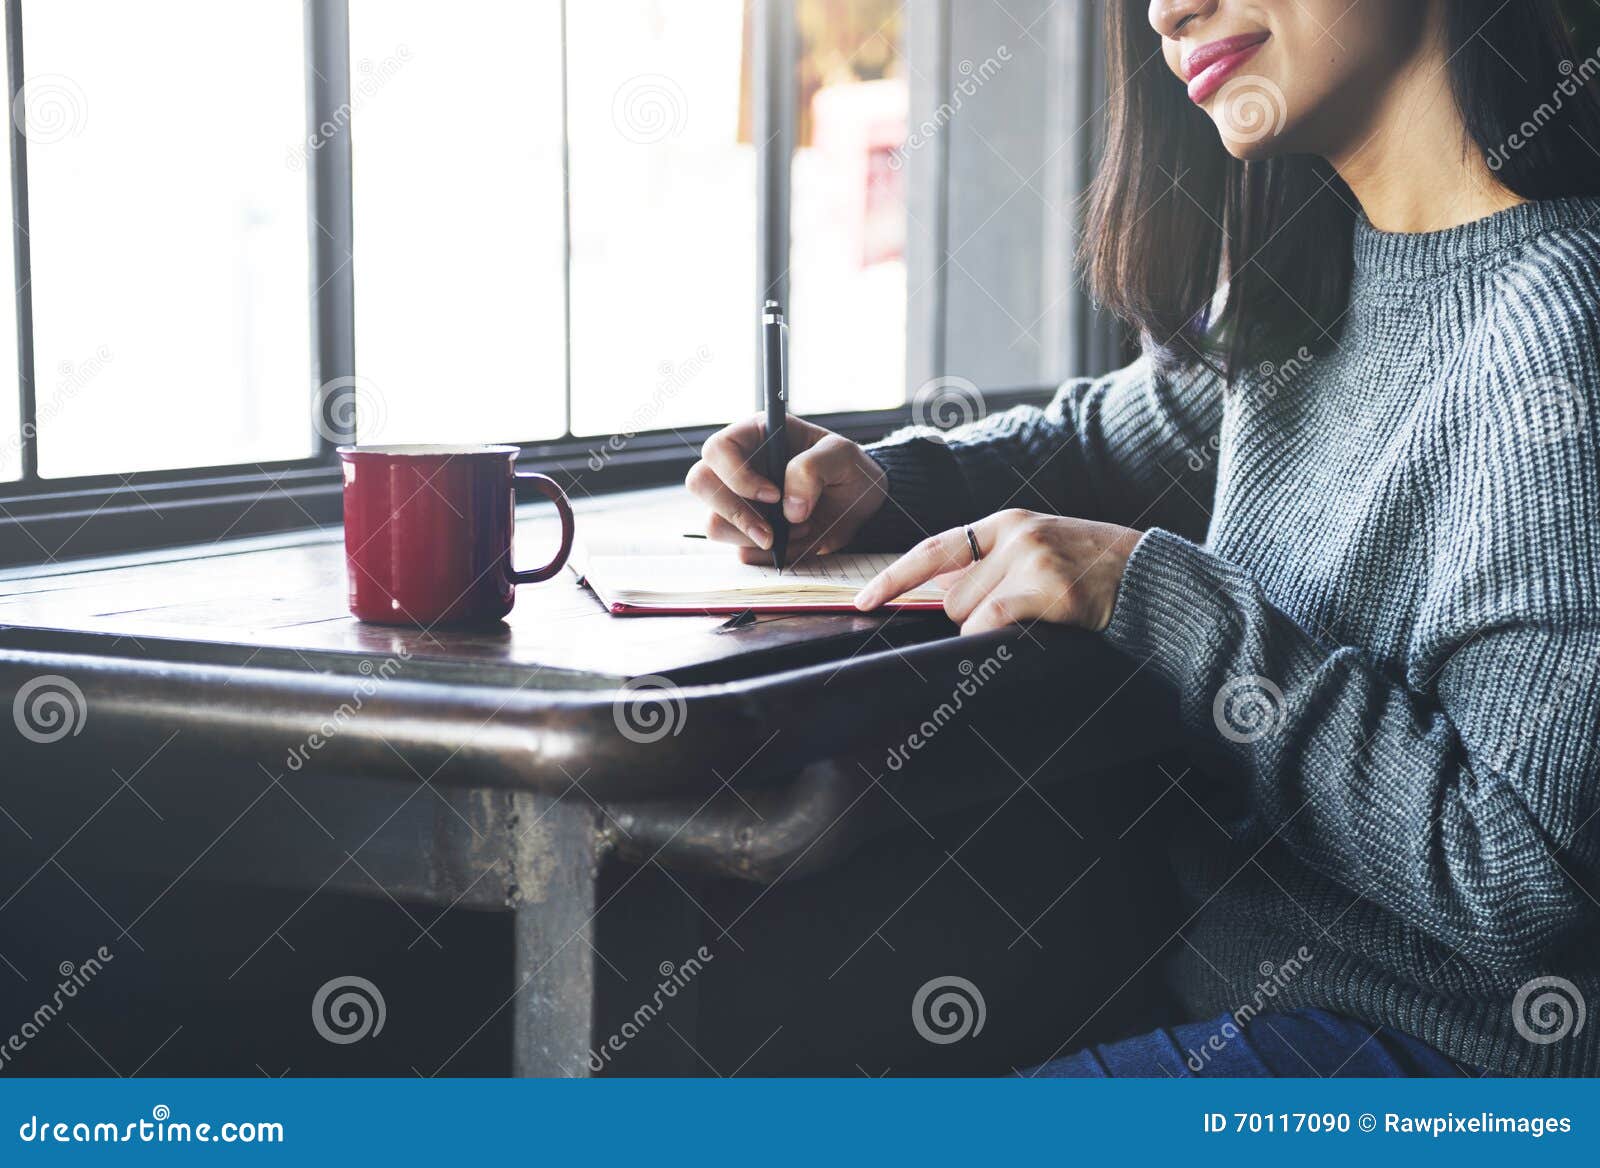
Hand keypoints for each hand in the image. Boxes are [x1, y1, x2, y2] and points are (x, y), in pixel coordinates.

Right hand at [687, 414, 887, 563]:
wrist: (861, 506)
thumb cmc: (849, 470)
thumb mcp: (843, 457)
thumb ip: (813, 469)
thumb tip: (788, 508)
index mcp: (755, 436)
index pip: (718, 450)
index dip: (737, 475)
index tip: (774, 495)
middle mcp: (738, 467)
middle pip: (701, 485)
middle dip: (735, 513)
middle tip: (772, 531)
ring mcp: (739, 501)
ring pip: (714, 523)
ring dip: (756, 536)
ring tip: (799, 529)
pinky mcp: (747, 532)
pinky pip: (740, 551)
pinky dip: (770, 554)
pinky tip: (796, 540)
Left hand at [853, 509, 1141, 634]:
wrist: (1150, 576)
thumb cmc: (1091, 570)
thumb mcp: (1038, 549)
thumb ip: (992, 563)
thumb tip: (939, 596)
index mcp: (1006, 523)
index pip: (934, 548)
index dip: (894, 576)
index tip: (862, 599)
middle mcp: (1014, 534)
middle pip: (950, 595)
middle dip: (970, 616)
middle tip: (1017, 613)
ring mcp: (1032, 560)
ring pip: (968, 615)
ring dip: (989, 630)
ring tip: (1035, 617)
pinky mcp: (1049, 589)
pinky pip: (990, 625)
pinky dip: (992, 640)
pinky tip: (1026, 633)